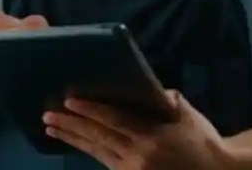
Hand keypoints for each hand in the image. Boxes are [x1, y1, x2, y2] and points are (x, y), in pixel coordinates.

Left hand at [43, 90, 237, 169]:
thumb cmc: (203, 143)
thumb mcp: (188, 117)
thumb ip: (167, 101)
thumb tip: (150, 89)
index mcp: (152, 137)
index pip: (114, 120)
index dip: (90, 110)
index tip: (69, 101)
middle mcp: (138, 157)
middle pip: (98, 138)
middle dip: (71, 125)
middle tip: (48, 114)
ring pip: (96, 152)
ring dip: (72, 139)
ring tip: (51, 129)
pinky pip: (105, 163)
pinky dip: (88, 151)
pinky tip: (74, 142)